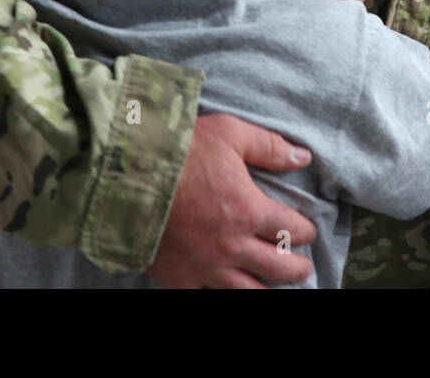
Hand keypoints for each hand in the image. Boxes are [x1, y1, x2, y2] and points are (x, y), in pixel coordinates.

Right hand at [147, 113, 316, 287]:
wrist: (122, 175)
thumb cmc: (178, 151)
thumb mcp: (229, 134)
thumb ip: (270, 147)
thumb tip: (304, 156)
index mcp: (248, 210)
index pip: (292, 230)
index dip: (305, 231)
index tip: (308, 231)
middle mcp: (231, 245)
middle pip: (278, 268)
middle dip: (296, 269)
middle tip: (302, 268)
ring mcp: (203, 266)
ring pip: (247, 291)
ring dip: (266, 288)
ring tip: (273, 286)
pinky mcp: (176, 277)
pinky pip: (204, 294)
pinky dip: (218, 292)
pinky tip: (225, 287)